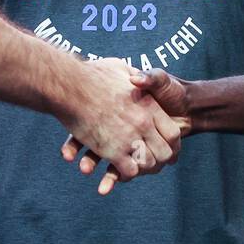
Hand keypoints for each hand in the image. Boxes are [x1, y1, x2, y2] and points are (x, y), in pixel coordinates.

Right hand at [61, 67, 193, 193]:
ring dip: (143, 170)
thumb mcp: (122, 68)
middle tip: (154, 165)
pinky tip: (119, 172)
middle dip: (160, 162)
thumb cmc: (93, 74)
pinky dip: (124, 175)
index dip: (172, 145)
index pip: (172, 133)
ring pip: (148, 165)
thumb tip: (138, 79)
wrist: (70, 83)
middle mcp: (143, 123)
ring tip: (136, 168)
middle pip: (165, 153)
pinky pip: (128, 171)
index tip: (168, 150)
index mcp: (149, 105)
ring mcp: (129, 138)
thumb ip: (134, 76)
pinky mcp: (112, 150)